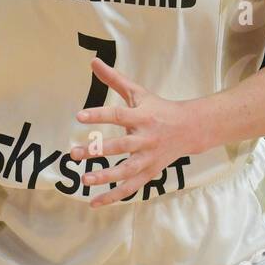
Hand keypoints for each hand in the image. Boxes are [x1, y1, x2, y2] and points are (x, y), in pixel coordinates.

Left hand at [70, 58, 198, 207]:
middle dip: (97, 151)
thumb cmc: (158, 109)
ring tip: (85, 179)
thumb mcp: (138, 93)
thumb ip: (114, 79)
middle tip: (74, 153)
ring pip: (127, 171)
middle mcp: (145, 138)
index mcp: (141, 117)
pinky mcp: (150, 173)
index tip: (79, 116)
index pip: (118, 115)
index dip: (99, 115)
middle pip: (120, 146)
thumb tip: (93, 61)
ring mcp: (148, 158)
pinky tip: (94, 202)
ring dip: (106, 177)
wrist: (189, 129)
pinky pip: (131, 187)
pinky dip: (114, 197)